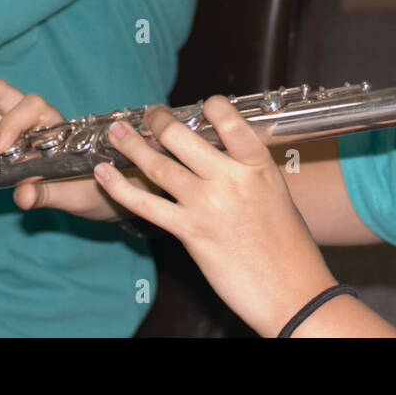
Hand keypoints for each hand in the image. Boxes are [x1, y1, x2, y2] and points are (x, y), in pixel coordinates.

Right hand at [0, 78, 150, 220]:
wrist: (108, 196)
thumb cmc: (98, 190)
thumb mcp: (80, 195)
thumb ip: (52, 192)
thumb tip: (23, 194)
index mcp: (55, 124)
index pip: (30, 108)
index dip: (11, 123)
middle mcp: (34, 121)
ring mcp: (15, 131)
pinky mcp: (2, 146)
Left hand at [95, 96, 339, 337]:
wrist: (291, 289)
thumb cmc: (289, 244)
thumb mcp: (274, 193)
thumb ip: (247, 171)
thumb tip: (221, 155)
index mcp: (257, 165)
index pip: (229, 119)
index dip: (210, 106)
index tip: (199, 105)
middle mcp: (230, 179)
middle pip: (182, 137)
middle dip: (158, 121)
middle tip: (149, 114)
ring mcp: (207, 205)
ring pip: (158, 165)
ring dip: (131, 145)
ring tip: (116, 132)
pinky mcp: (189, 232)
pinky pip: (145, 204)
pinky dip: (119, 187)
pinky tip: (104, 173)